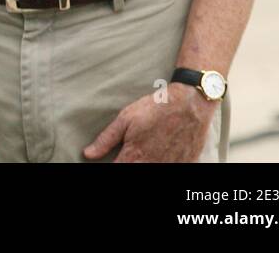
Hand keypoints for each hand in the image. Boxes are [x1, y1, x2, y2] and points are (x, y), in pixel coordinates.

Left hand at [83, 83, 216, 161]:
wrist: (190, 105)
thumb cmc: (156, 109)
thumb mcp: (126, 119)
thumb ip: (106, 140)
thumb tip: (88, 154)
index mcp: (134, 156)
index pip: (116, 171)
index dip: (111, 167)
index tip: (108, 163)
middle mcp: (152, 166)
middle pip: (135, 173)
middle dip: (127, 165)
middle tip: (128, 156)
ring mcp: (169, 167)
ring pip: (152, 173)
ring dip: (144, 164)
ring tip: (143, 154)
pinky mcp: (184, 166)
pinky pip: (170, 170)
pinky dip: (162, 164)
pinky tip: (159, 155)